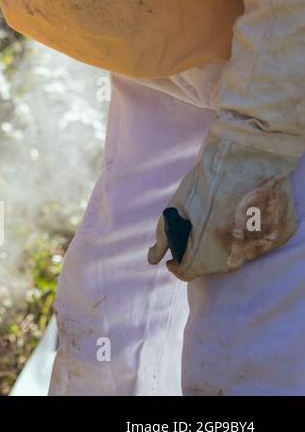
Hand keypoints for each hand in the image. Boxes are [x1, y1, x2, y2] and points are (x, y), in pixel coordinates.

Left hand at [148, 123, 299, 280]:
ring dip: (226, 244)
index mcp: (207, 252)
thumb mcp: (177, 207)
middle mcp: (235, 257)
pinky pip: (259, 243)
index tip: (174, 258)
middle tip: (199, 229)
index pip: (188, 272)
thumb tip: (151, 259)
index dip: (178, 265)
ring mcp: (260, 248)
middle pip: (214, 266)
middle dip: (202, 253)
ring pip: (238, 256)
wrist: (249, 158)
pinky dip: (248, 234)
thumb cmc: (207, 182)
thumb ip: (164, 237)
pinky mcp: (279, 236)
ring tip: (221, 218)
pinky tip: (241, 215)